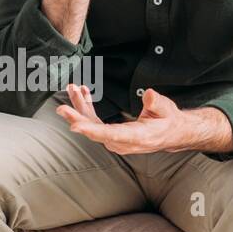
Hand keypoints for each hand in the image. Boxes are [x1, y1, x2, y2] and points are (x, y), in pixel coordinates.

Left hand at [56, 84, 190, 154]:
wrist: (170, 133)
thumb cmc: (167, 120)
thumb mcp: (166, 109)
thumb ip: (156, 103)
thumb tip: (149, 95)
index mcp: (137, 136)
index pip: (111, 135)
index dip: (92, 131)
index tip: (75, 126)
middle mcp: (122, 142)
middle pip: (95, 131)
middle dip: (77, 118)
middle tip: (62, 108)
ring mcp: (115, 140)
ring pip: (92, 125)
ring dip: (80, 107)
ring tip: (73, 89)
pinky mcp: (111, 135)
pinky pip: (95, 123)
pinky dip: (87, 108)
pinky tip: (82, 93)